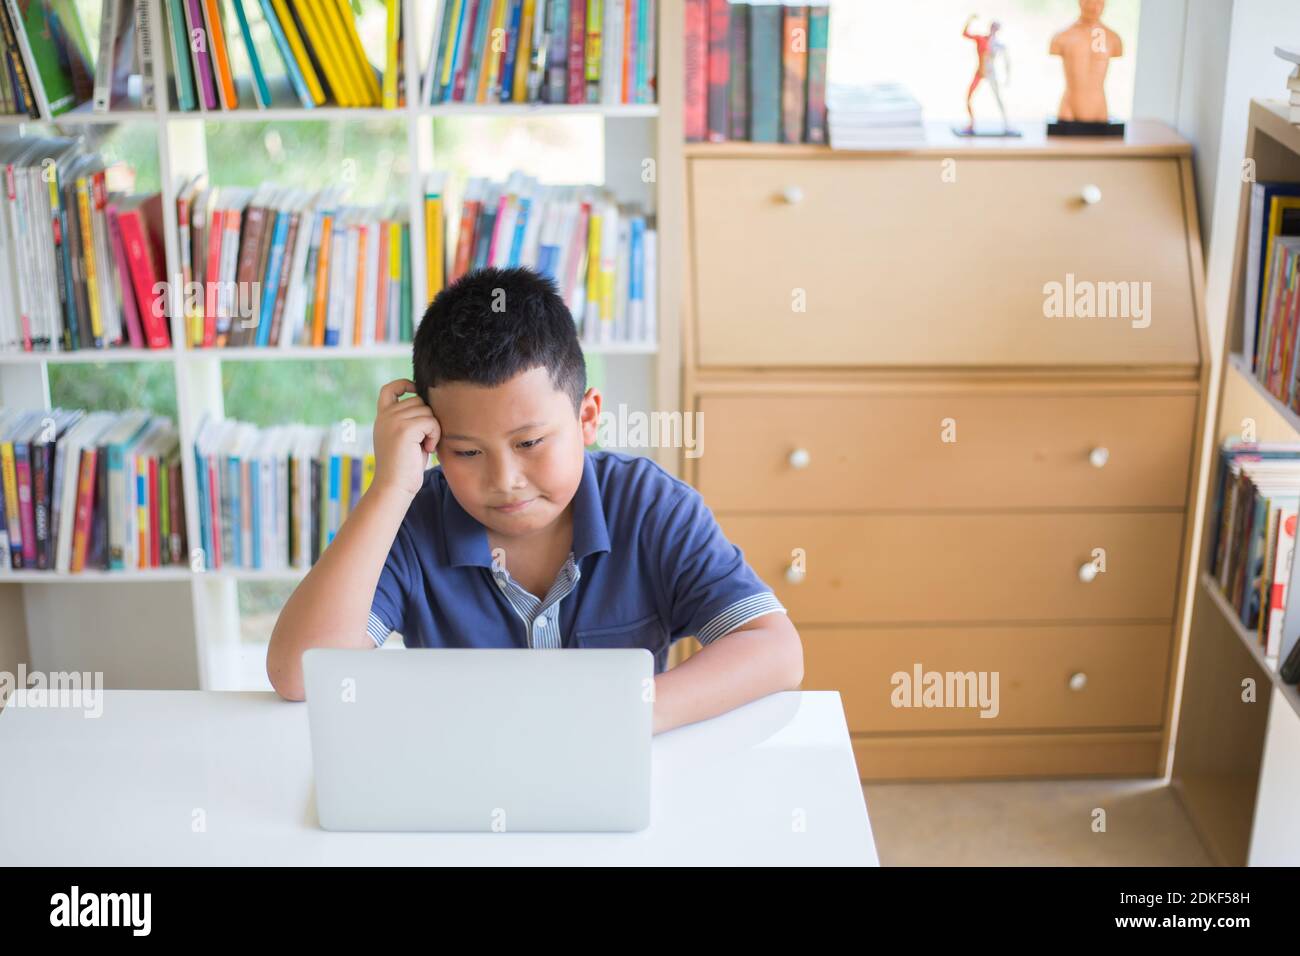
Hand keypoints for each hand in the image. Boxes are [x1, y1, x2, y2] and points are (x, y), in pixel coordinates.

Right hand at [371, 378, 439, 499]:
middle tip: (424, 440)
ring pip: (427, 410)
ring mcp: (393, 420)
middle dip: (427, 419)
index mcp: (382, 417)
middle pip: (419, 400)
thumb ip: (410, 420)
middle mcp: (385, 416)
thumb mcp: (405, 438)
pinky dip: (434, 435)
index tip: (415, 391)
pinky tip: (428, 449)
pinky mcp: (404, 429)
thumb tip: (430, 403)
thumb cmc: (405, 467)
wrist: (394, 487)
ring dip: (432, 428)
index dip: (404, 384)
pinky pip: (431, 421)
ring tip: (425, 446)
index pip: (389, 389)